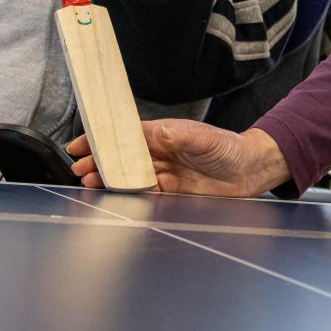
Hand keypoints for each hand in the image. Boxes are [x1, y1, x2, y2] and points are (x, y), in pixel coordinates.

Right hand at [69, 122, 288, 196]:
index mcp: (162, 133)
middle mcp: (160, 152)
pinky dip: (129, 194)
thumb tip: (151, 135)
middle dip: (99, 161)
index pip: (125, 134)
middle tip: (79, 170)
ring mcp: (165, 172)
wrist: (250, 171)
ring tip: (90, 183)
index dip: (102, 138)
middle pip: (122, 156)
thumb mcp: (200, 137)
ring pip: (129, 175)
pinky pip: (145, 192)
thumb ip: (176, 137)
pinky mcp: (172, 191)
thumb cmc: (228, 147)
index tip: (81, 143)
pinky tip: (116, 196)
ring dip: (110, 179)